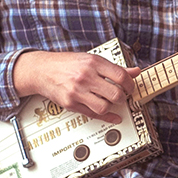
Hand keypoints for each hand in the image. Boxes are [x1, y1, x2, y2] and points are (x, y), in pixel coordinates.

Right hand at [13, 50, 140, 120]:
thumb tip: (135, 71)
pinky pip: (92, 114)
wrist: (42, 70)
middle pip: (115, 94)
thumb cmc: (67, 64)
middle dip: (123, 97)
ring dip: (112, 107)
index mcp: (93, 62)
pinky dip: (106, 117)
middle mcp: (85, 77)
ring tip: (111, 102)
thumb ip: (114, 68)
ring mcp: (77, 91)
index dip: (130, 85)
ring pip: (104, 107)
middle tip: (123, 96)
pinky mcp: (71, 103)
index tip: (131, 88)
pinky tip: (112, 116)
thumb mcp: (91, 59)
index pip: (120, 76)